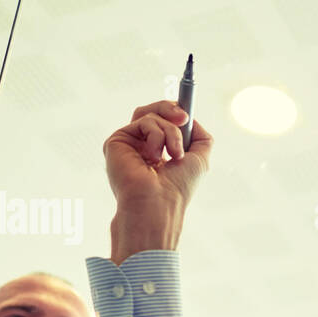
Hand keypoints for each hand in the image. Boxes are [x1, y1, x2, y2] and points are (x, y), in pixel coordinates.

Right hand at [103, 100, 213, 262]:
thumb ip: (200, 137)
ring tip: (174, 154)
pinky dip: (157, 136)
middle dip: (172, 110)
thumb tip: (191, 118)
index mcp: (158, 152)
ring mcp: (129, 143)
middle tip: (183, 119)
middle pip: (153, 111)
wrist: (158, 204)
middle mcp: (141, 146)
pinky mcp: (117, 141)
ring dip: (170, 131)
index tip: (186, 114)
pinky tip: (155, 157)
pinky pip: (143, 122)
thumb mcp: (200, 159)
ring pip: (150, 115)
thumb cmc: (178, 188)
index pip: (164, 121)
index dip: (174, 113)